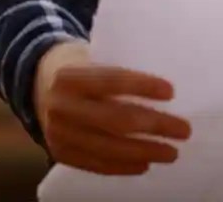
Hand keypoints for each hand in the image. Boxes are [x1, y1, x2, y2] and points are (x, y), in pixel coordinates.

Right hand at [34, 40, 191, 174]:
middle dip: (154, 126)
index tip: (172, 92)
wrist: (38, 82)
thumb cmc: (81, 66)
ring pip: (107, 147)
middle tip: (184, 130)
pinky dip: (123, 166)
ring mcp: (58, 133)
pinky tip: (145, 164)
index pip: (111, 80)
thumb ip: (119, 70)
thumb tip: (169, 89)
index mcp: (70, 76)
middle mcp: (61, 105)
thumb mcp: (94, 56)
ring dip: (144, 152)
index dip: (142, 86)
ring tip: (171, 152)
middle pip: (115, 119)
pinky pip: (95, 164)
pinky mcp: (59, 152)